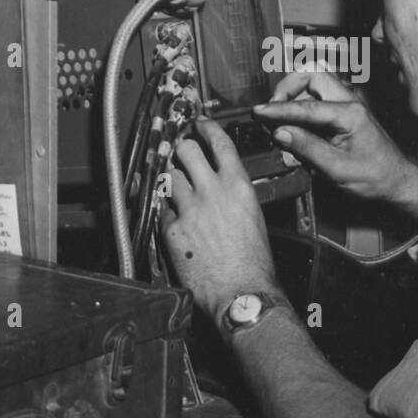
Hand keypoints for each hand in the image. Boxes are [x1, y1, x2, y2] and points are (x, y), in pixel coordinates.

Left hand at [160, 118, 277, 324]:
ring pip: (169, 177)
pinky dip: (167, 213)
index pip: (219, 142)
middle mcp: (212, 191)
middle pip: (186, 150)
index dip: (206, 128)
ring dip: (172, 181)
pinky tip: (177, 222)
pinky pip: (162, 210)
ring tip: (178, 191)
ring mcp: (189, 209)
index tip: (199, 124)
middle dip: (182, 150)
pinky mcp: (172, 229)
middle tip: (182, 155)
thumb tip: (222, 185)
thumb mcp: (253, 216)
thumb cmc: (254, 262)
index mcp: (237, 185)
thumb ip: (235, 194)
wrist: (241, 292)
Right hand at [254, 71, 417, 221]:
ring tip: (281, 117)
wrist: (396, 180)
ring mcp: (347, 105)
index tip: (259, 112)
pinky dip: (302, 107)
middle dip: (288, 86)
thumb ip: (307, 148)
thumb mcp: (337, 168)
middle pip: (313, 75)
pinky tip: (295, 128)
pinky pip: (318, 100)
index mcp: (349, 114)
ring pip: (315, 84)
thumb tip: (280, 132)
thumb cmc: (374, 175)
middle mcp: (349, 102)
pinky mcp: (344, 113)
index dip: (279, 109)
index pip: (306, 106)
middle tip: (273, 107)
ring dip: (295, 95)